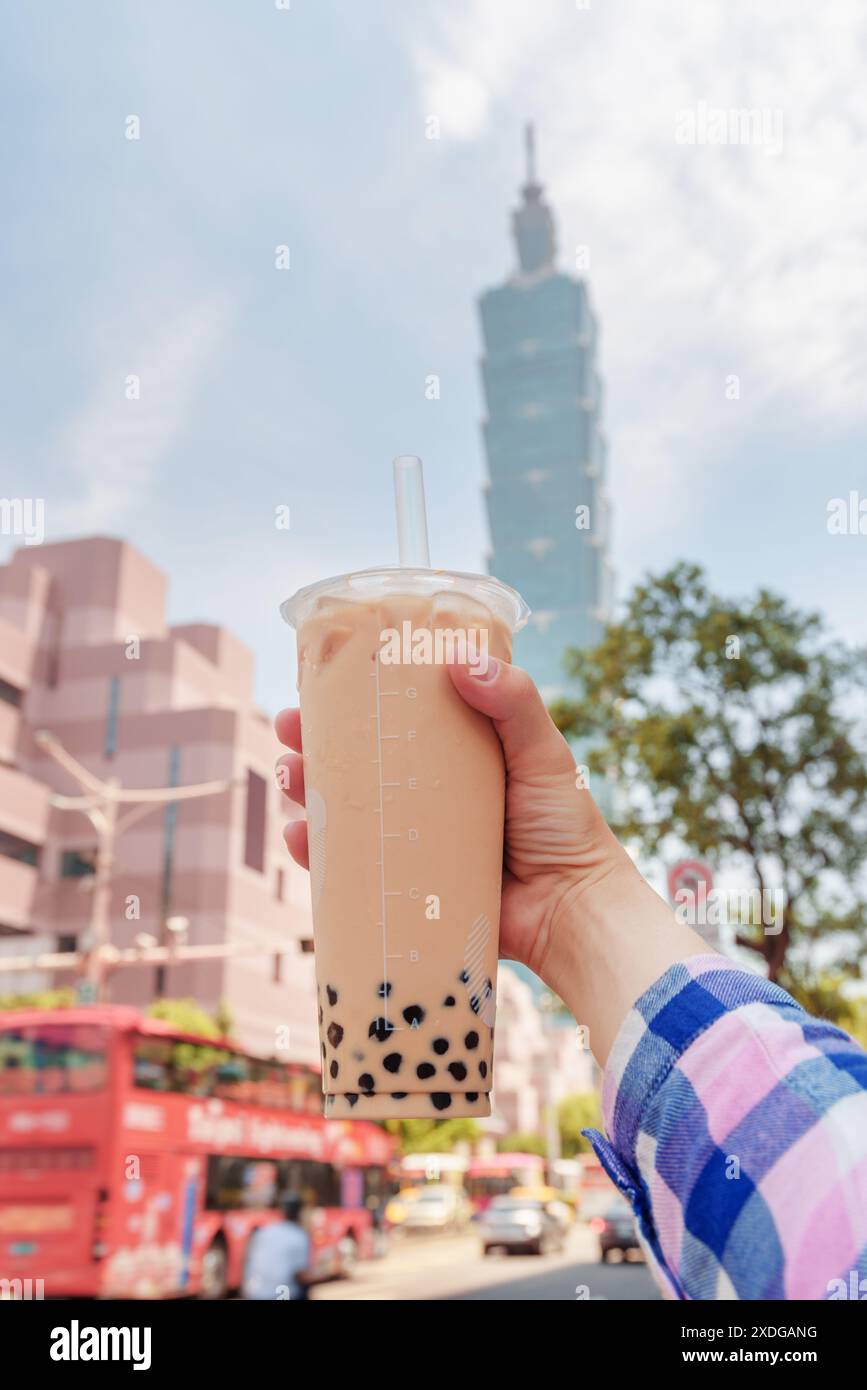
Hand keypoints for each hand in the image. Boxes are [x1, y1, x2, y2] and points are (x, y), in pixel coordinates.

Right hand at [275, 656, 624, 983]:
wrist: (572, 911)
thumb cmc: (565, 827)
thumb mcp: (543, 753)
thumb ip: (514, 703)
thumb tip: (460, 659)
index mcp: (454, 758)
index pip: (393, 721)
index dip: (352, 702)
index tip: (319, 683)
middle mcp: (425, 797)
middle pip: (354, 765)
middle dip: (312, 746)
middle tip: (289, 729)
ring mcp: (411, 843)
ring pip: (342, 814)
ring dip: (304, 793)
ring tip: (289, 777)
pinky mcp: (403, 888)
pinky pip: (349, 872)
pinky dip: (317, 856)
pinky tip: (300, 837)